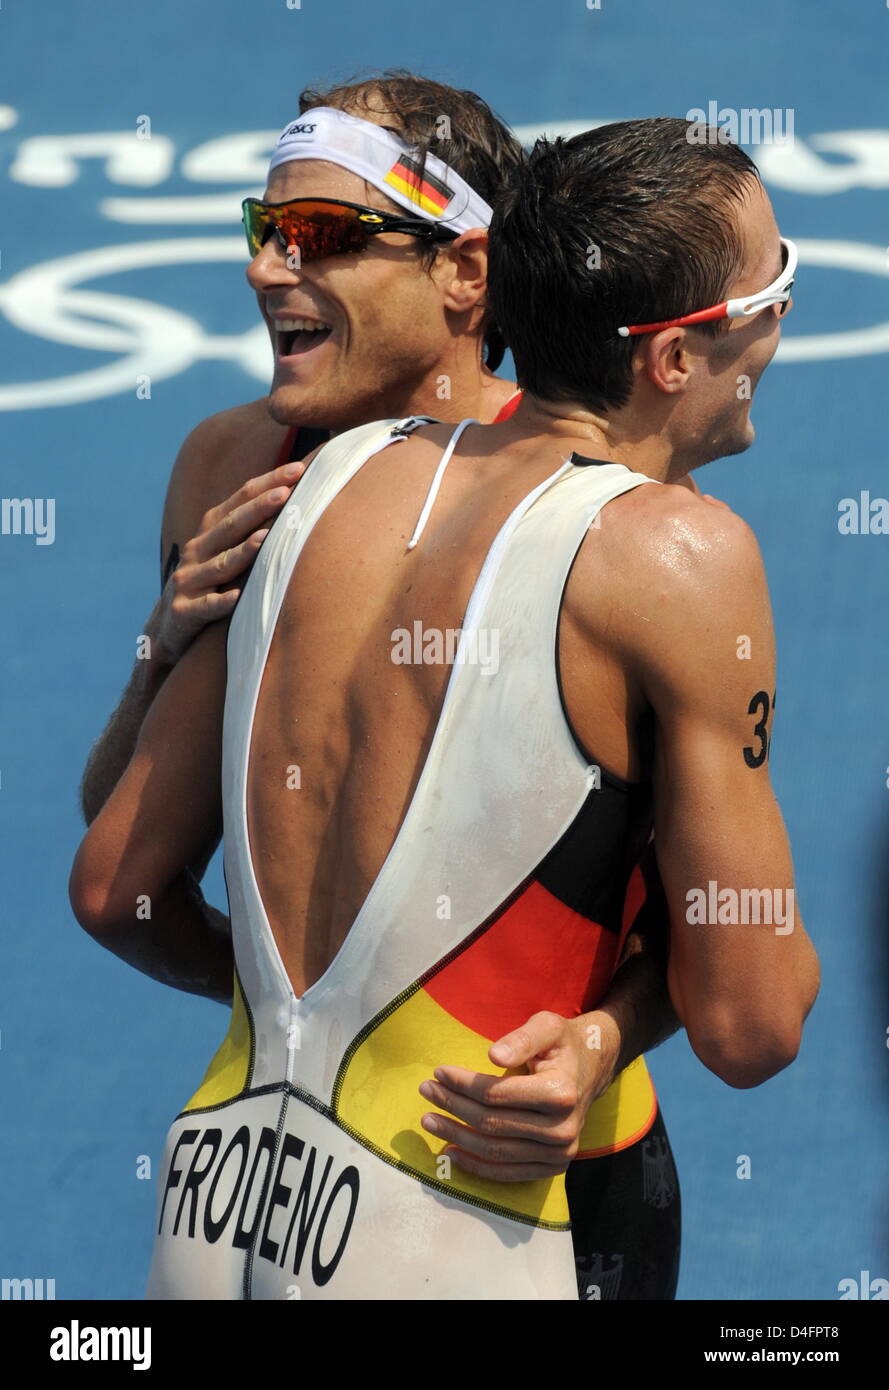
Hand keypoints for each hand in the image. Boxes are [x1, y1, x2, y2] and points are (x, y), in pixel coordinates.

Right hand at [153, 457, 310, 664]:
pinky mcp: (184, 612)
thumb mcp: (223, 551)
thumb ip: (249, 528)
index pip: (240, 501)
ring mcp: (188, 581)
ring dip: (244, 551)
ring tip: (265, 538)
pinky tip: (236, 597)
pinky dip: (221, 602)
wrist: (168, 627)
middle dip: (259, 508)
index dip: (267, 483)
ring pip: (221, 565)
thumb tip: (294, 498)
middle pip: (231, 526)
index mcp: (209, 533)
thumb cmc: (208, 583)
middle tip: (286, 493)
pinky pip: (206, 607)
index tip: (298, 469)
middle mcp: (196, 551)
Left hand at [417, 1009, 618, 1182]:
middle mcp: (563, 1128)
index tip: (438, 1072)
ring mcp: (560, 1153)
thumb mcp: (546, 1026)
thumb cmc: (563, 1043)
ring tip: (429, 1120)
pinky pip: (508, 1174)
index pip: (496, 1094)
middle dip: (453, 1107)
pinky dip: (477, 1166)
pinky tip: (451, 1152)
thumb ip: (521, 1039)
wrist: (593, 1068)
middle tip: (426, 1091)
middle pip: (491, 1123)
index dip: (462, 1084)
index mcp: (561, 1092)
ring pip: (495, 1151)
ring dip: (456, 1136)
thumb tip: (493, 1056)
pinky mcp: (554, 1167)